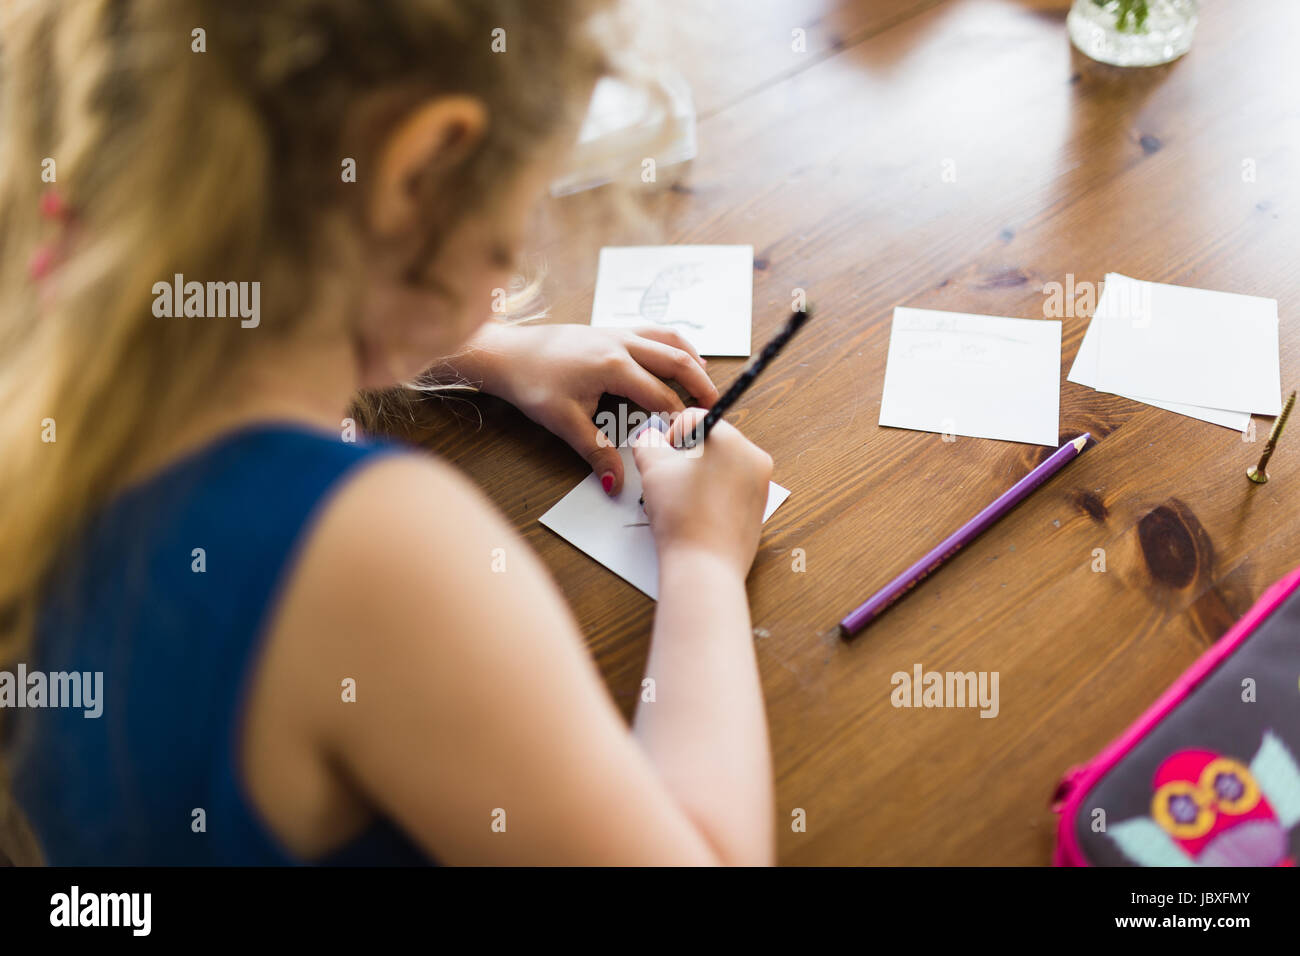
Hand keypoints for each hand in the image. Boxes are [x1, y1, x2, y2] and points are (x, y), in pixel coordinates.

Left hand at [460, 322, 718, 493]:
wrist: (507, 353)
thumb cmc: (532, 383)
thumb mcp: (564, 422)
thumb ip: (596, 452)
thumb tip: (616, 483)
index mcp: (614, 366)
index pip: (661, 397)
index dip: (679, 420)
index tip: (693, 438)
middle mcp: (621, 343)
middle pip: (677, 361)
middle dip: (700, 384)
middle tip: (716, 408)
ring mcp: (617, 332)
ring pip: (669, 339)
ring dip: (691, 360)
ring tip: (705, 382)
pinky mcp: (610, 329)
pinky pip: (654, 332)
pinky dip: (673, 345)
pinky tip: (676, 358)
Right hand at [631, 408, 772, 576]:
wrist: (704, 567)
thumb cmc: (682, 516)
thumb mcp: (653, 467)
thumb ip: (647, 441)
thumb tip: (650, 436)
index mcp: (732, 440)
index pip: (693, 418)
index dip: (669, 437)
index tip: (662, 460)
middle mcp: (754, 458)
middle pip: (709, 442)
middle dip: (685, 458)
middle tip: (669, 483)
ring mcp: (760, 485)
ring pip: (719, 466)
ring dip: (697, 476)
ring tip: (682, 502)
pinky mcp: (758, 508)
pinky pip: (729, 489)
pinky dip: (711, 495)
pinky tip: (696, 513)